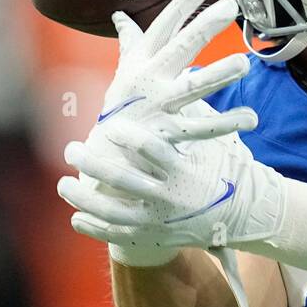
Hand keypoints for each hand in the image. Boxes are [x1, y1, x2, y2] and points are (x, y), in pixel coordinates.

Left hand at [60, 112, 282, 254]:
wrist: (243, 214)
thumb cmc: (225, 167)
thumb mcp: (217, 139)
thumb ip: (193, 112)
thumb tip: (180, 70)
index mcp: (184, 168)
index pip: (151, 149)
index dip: (128, 136)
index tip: (109, 124)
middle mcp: (169, 195)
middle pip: (123, 179)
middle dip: (93, 164)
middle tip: (71, 149)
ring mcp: (160, 219)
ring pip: (113, 211)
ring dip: (83, 197)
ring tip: (63, 185)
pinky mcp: (154, 235)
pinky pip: (117, 233)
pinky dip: (95, 225)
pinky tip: (76, 216)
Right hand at [62, 0, 256, 264]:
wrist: (104, 157)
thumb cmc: (119, 110)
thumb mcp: (122, 74)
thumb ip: (130, 44)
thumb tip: (120, 16)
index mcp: (140, 63)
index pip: (163, 26)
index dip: (183, 4)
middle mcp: (148, 81)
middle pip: (180, 48)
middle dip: (204, 26)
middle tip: (231, 8)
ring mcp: (158, 108)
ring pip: (192, 87)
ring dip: (219, 74)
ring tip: (245, 63)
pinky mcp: (167, 135)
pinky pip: (201, 129)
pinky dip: (225, 124)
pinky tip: (250, 117)